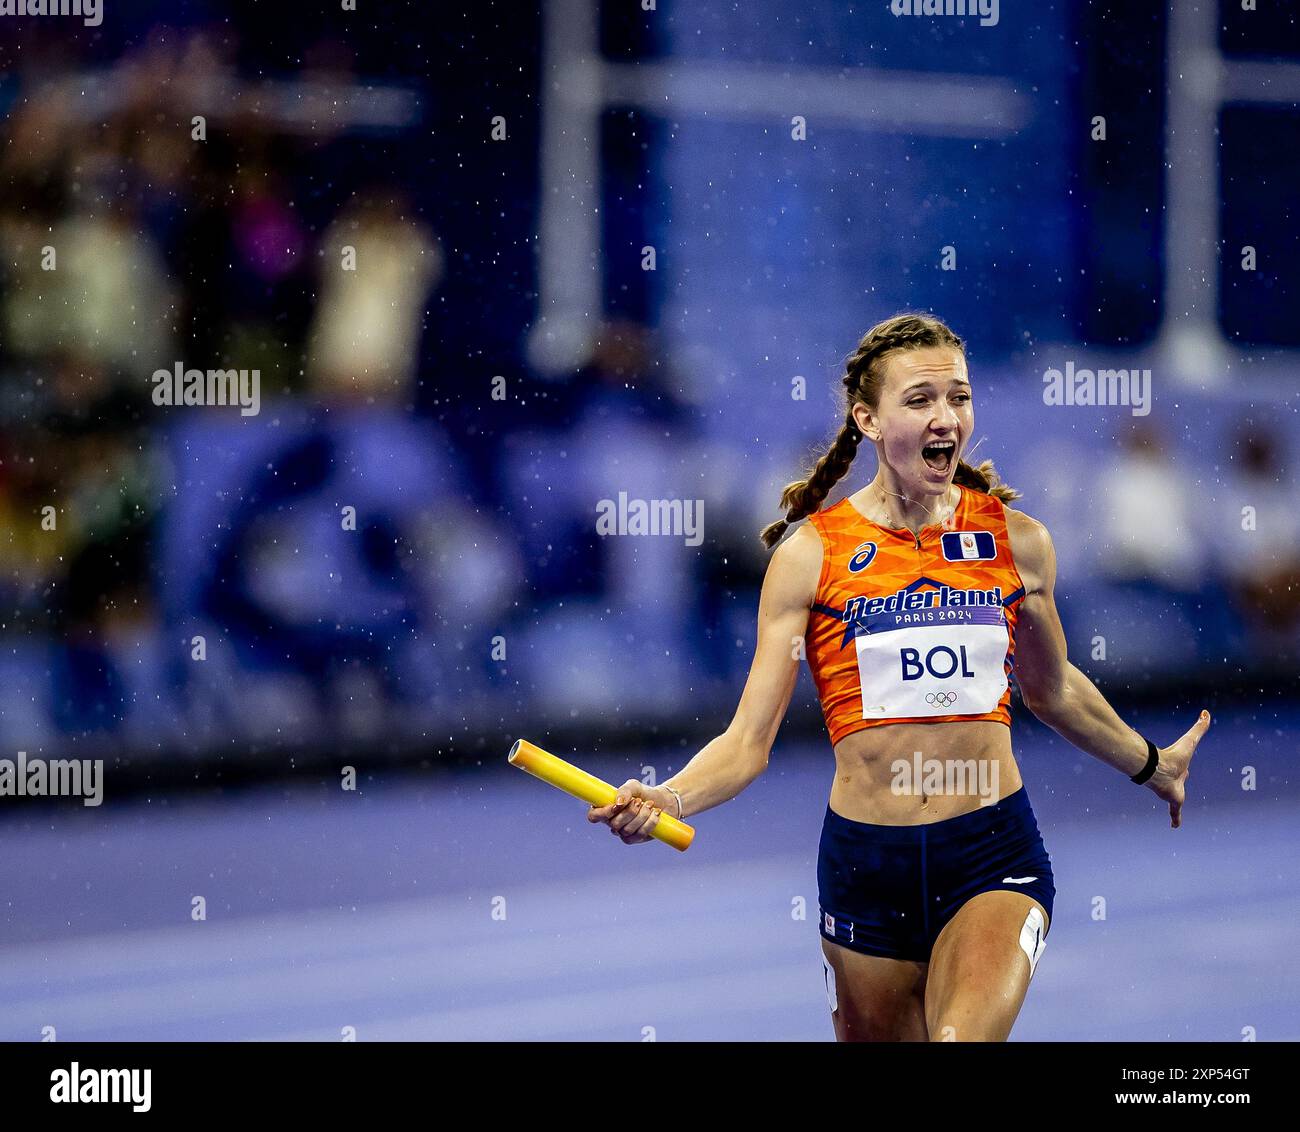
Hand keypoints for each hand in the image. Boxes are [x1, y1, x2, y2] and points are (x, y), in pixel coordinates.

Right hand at [586, 780, 672, 844]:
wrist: (661, 801)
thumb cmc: (643, 793)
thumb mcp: (633, 786)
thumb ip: (624, 790)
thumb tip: (619, 802)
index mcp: (605, 808)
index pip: (593, 816)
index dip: (603, 813)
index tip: (617, 805)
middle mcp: (612, 822)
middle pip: (614, 824)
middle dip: (630, 812)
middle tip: (639, 801)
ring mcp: (623, 832)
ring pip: (627, 830)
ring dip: (642, 815)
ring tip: (650, 804)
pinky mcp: (635, 838)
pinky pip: (639, 835)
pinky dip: (650, 822)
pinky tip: (655, 813)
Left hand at [1146, 710, 1210, 828]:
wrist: (1159, 768)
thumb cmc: (1173, 755)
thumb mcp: (1190, 740)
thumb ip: (1199, 727)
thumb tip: (1206, 712)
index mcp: (1179, 769)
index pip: (1182, 770)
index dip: (1184, 771)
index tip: (1185, 771)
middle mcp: (1175, 781)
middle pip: (1178, 784)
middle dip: (1178, 787)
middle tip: (1178, 790)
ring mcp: (1173, 792)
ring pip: (1174, 801)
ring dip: (1174, 806)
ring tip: (1174, 814)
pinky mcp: (1173, 801)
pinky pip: (1175, 813)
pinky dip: (1176, 819)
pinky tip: (1174, 826)